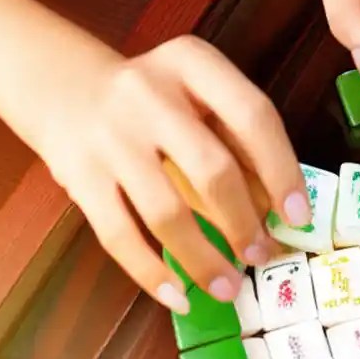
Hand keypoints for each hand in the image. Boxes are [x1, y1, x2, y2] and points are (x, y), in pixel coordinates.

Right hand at [31, 36, 306, 313]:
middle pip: (211, 169)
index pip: (252, 116)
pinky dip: (151, 273)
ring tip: (228, 287)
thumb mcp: (197, 95)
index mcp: (192, 63)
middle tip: (262, 256)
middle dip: (244, 223)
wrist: (61, 84)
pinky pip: (118, 234)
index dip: (282, 171)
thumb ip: (236, 139)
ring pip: (165, 211)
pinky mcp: (77, 174)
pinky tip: (178, 295)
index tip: (298, 217)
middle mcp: (148, 93)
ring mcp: (108, 135)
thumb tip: (279, 212)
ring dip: (203, 258)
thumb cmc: (156, 101)